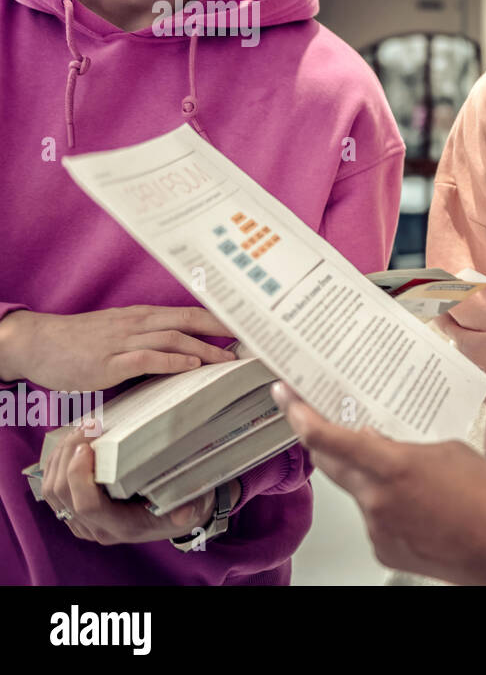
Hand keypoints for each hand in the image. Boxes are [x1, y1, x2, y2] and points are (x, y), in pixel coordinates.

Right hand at [0, 306, 235, 391]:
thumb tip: (187, 354)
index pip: (191, 313)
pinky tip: (190, 368)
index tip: (249, 328)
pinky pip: (146, 359)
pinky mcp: (109, 361)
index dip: (221, 320)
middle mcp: (139, 323)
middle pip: (190, 320)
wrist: (38, 342)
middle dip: (223, 331)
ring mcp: (123, 341)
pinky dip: (171, 362)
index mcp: (144, 316)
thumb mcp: (121, 333)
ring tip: (229, 360)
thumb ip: (151, 340)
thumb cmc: (81, 341)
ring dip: (205, 350)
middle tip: (252, 341)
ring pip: (173, 339)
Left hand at [40, 425, 240, 544]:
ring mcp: (82, 522)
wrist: (177, 519)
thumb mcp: (194, 504)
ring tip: (80, 430)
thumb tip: (186, 512)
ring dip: (60, 456)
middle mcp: (97, 528)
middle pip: (63, 494)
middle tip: (87, 427)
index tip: (88, 446)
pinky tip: (72, 443)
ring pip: (52, 491)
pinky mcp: (75, 513)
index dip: (79, 477)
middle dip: (67, 456)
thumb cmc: (185, 504)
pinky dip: (57, 463)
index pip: (87, 506)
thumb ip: (189, 509)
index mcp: (123, 527)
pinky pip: (53, 490)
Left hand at [270, 382, 485, 584]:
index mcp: (393, 466)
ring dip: (370, 476)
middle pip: (332, 464)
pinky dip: (386, 505)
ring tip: (410, 472)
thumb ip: (408, 445)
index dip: (299, 415)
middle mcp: (377, 500)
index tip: (286, 396)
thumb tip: (384, 444)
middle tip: (326, 417)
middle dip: (326, 440)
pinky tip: (419, 503)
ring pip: (358, 492)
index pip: (327, 439)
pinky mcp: (385, 550)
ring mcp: (378, 529)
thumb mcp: (452, 451)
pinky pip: (374, 518)